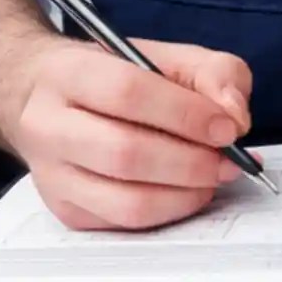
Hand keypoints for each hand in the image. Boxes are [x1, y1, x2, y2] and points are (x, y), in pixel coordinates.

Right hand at [7, 38, 253, 229]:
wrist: (47, 100)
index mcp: (67, 73)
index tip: (226, 127)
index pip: (127, 93)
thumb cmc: (112, 78)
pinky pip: (125, 223)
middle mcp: (48, 126)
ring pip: (125, 202)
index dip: (186, 114)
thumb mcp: (166, 57)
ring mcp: (51, 175)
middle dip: (190, 162)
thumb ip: (214, 73)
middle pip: (124, 154)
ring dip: (184, 195)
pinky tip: (184, 191)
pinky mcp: (65, 210)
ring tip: (211, 178)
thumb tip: (234, 117)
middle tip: (227, 161)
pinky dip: (168, 211)